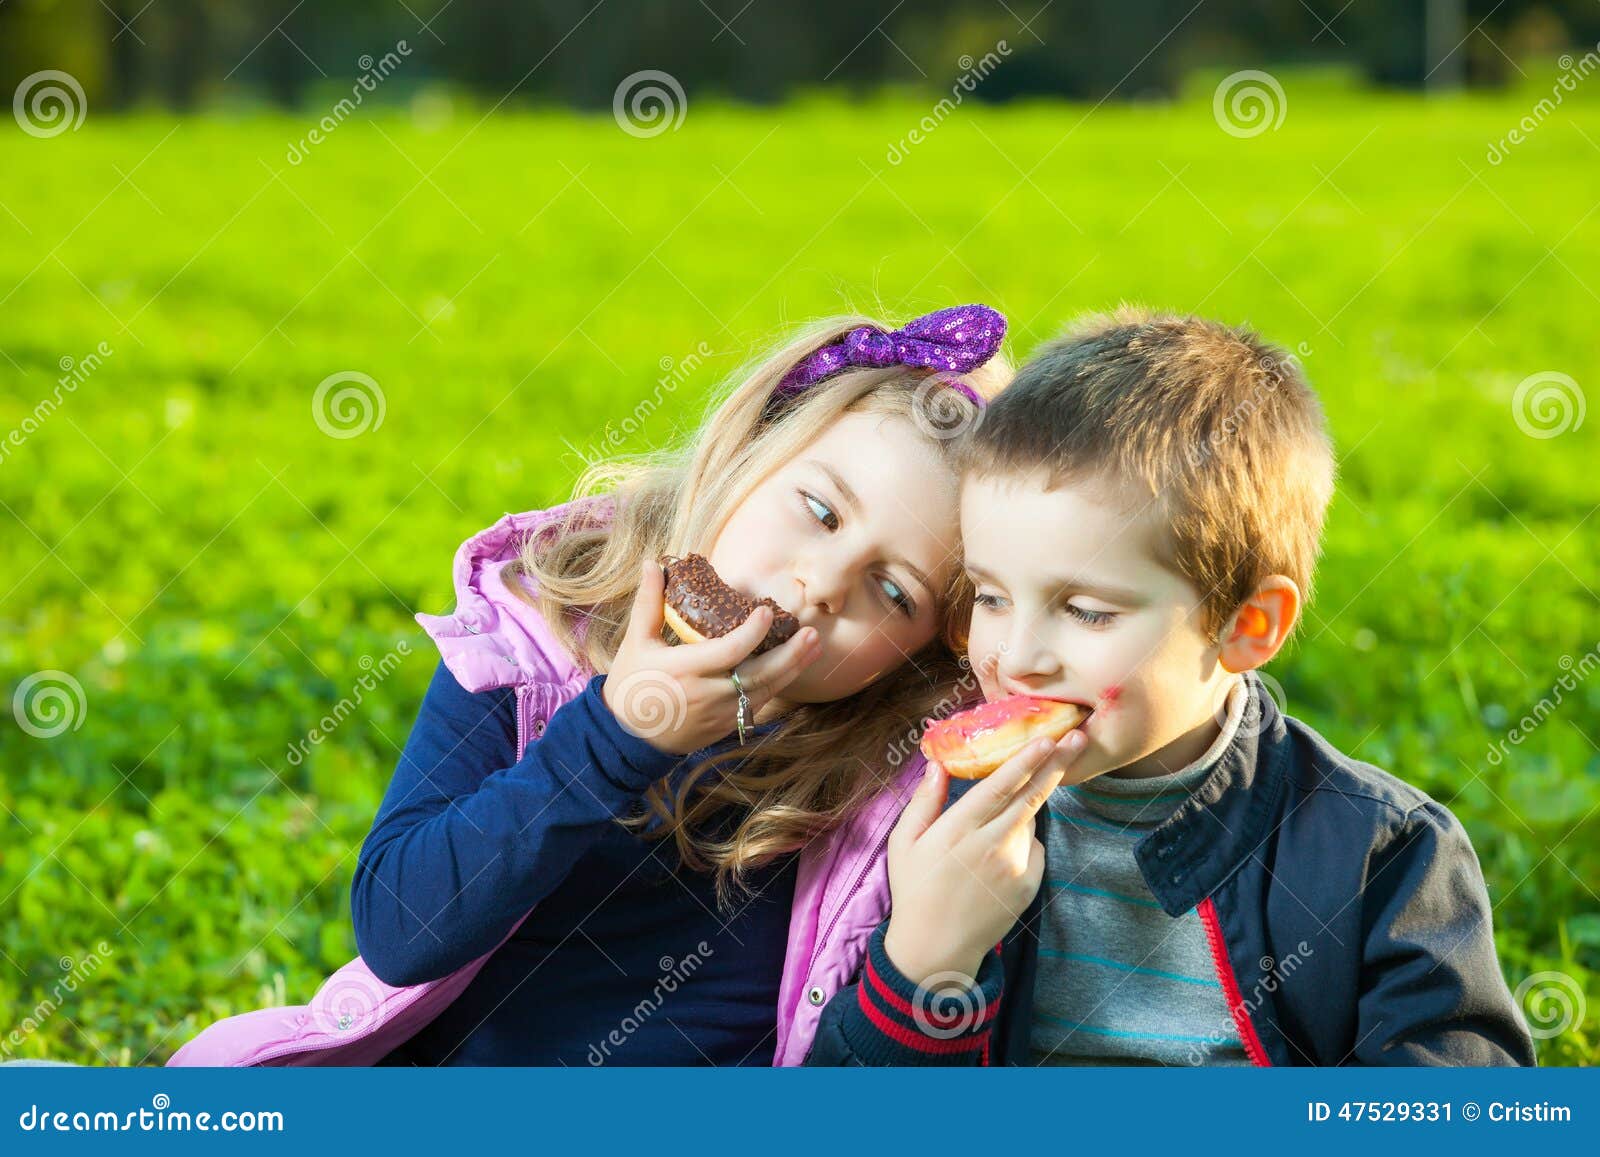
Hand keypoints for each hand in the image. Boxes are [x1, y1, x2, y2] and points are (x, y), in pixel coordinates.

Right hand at [602, 559, 821, 754]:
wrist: (627, 737)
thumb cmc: (631, 684)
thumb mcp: (636, 643)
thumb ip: (648, 603)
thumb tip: (651, 564)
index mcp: (684, 669)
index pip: (727, 651)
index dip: (751, 633)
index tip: (767, 612)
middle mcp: (706, 694)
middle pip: (757, 674)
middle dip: (789, 655)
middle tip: (811, 633)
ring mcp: (719, 713)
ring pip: (764, 691)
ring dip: (792, 669)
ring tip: (814, 646)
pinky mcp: (725, 725)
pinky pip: (758, 704)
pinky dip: (777, 685)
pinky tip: (793, 667)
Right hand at [882, 728, 1089, 986]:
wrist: (937, 948)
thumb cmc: (915, 890)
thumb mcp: (905, 843)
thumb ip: (923, 802)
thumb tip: (937, 765)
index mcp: (959, 830)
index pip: (1000, 787)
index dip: (1026, 760)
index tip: (1047, 738)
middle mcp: (992, 845)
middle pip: (1032, 796)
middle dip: (1057, 763)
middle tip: (1078, 738)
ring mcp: (1015, 867)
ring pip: (1030, 821)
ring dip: (1028, 805)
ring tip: (995, 823)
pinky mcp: (1029, 885)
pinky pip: (1034, 849)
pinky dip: (1023, 840)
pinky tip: (996, 856)